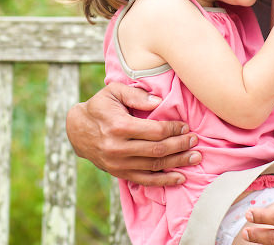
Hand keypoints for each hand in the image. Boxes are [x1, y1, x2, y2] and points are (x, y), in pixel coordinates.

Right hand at [65, 82, 200, 185]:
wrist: (78, 130)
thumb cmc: (100, 106)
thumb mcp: (114, 92)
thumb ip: (136, 95)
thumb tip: (158, 101)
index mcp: (119, 126)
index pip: (154, 131)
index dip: (173, 129)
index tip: (185, 126)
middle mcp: (118, 148)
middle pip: (157, 150)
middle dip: (180, 146)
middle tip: (195, 141)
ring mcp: (118, 163)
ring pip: (154, 166)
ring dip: (178, 162)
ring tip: (195, 157)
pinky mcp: (119, 173)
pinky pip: (145, 180)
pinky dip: (164, 181)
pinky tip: (181, 178)